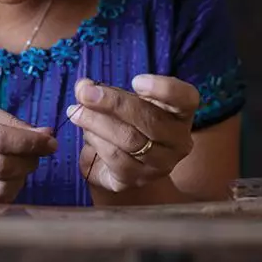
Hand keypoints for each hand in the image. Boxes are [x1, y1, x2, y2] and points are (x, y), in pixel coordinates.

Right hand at [0, 103, 56, 202]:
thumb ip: (9, 123)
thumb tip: (46, 135)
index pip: (0, 139)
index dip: (31, 142)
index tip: (51, 143)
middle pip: (0, 165)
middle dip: (28, 161)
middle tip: (37, 155)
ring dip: (20, 179)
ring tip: (22, 166)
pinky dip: (7, 192)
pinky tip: (8, 180)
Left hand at [67, 76, 199, 192]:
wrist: (128, 159)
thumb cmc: (130, 121)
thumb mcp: (126, 101)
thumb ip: (108, 91)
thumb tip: (83, 87)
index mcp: (182, 114)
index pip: (185, 99)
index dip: (163, 89)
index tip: (136, 81)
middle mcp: (178, 141)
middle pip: (150, 121)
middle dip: (113, 104)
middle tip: (85, 93)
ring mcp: (161, 165)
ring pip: (130, 142)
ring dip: (97, 123)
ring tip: (76, 111)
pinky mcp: (138, 179)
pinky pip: (116, 160)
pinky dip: (97, 142)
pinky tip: (86, 133)